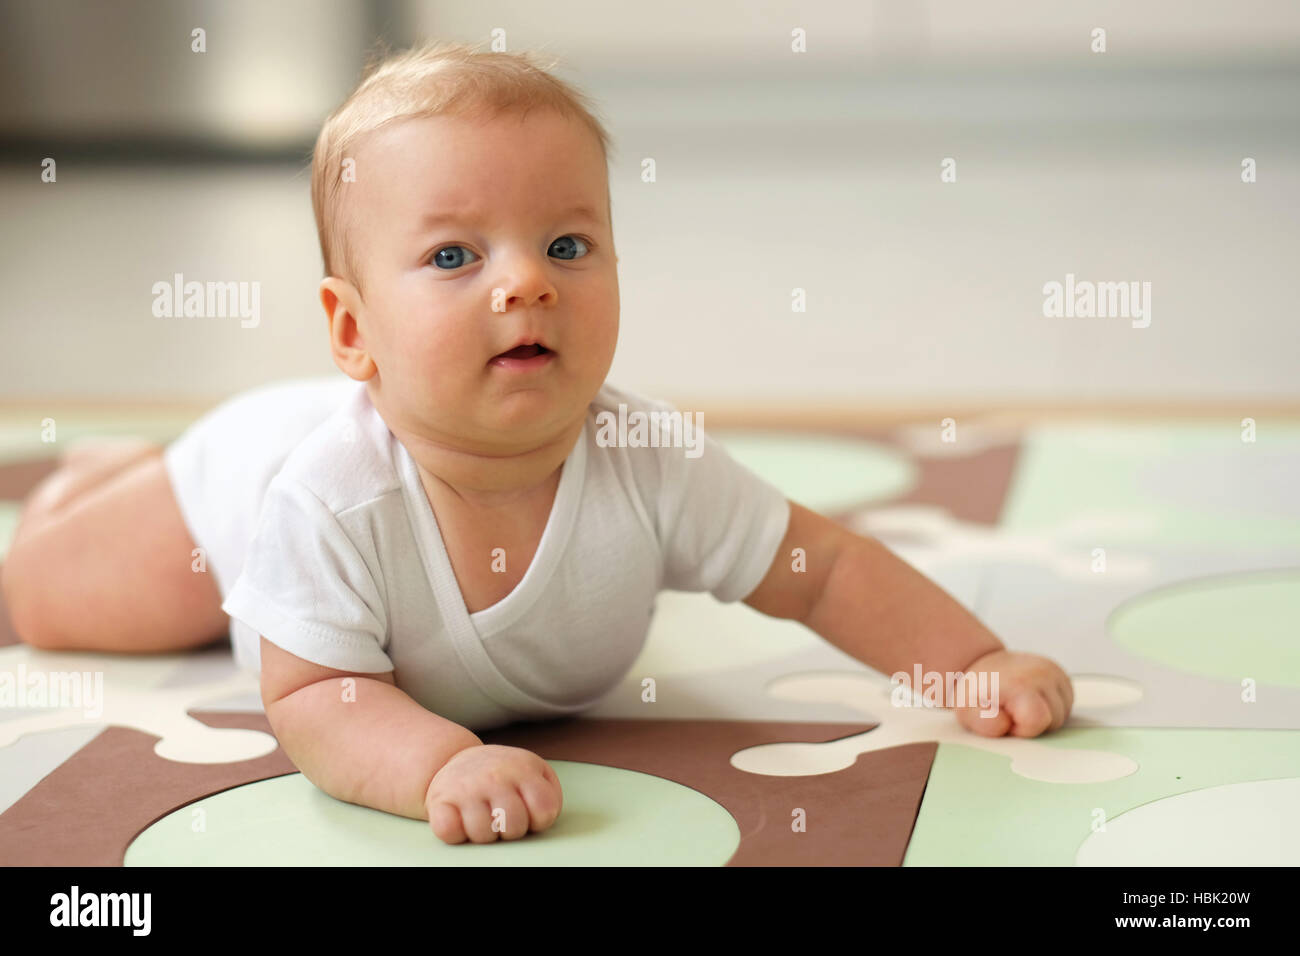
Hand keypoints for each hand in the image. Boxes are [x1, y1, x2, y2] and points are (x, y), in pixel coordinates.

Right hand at [424, 744, 562, 843]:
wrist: (454, 758)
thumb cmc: (501, 775)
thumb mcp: (532, 772)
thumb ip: (548, 794)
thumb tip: (544, 817)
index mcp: (523, 768)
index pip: (544, 810)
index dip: (538, 819)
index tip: (528, 811)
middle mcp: (494, 776)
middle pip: (514, 827)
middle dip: (511, 829)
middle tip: (502, 816)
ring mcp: (466, 788)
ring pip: (483, 835)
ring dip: (484, 833)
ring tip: (482, 815)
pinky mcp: (439, 801)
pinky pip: (449, 832)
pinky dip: (455, 833)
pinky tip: (460, 818)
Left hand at [953, 649, 1073, 737]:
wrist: (983, 667)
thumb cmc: (976, 692)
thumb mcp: (966, 708)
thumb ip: (980, 721)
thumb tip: (1002, 724)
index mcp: (1020, 681)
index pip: (1037, 720)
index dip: (1021, 728)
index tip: (1005, 717)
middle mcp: (1043, 673)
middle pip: (1052, 721)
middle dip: (1032, 724)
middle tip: (1010, 710)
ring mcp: (1055, 673)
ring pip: (1061, 716)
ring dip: (1042, 717)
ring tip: (1020, 705)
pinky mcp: (1063, 677)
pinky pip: (1065, 706)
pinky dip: (1050, 709)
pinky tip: (1032, 700)